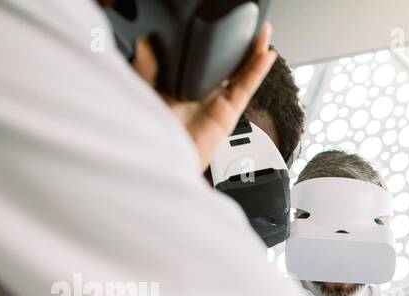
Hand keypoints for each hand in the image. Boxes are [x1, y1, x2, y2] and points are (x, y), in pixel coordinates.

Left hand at [131, 22, 275, 171]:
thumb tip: (145, 40)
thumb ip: (146, 67)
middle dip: (239, 41)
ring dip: (254, 51)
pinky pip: (246, 87)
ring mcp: (216, 101)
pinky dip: (257, 70)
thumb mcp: (142, 92)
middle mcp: (201, 90)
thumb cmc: (148, 133)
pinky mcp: (228, 113)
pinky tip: (265, 54)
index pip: (201, 55)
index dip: (213, 39)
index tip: (218, 21)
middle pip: (226, 61)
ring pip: (240, 70)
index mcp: (180, 81)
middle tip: (248, 20)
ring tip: (263, 31)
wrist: (159, 162)